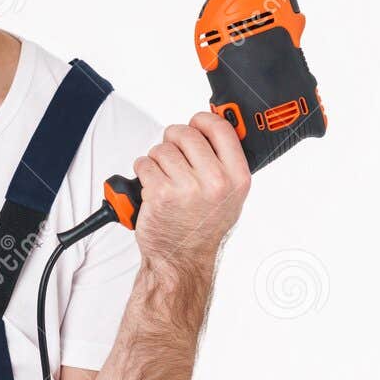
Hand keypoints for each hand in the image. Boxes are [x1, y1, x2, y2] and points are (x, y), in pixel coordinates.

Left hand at [131, 112, 250, 271]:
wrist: (181, 259)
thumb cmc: (202, 229)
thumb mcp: (230, 197)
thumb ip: (226, 164)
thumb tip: (214, 130)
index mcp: (236, 178)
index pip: (221, 129)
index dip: (203, 120)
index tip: (196, 122)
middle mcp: (215, 182)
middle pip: (187, 134)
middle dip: (174, 139)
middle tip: (173, 155)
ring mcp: (187, 188)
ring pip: (162, 148)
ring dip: (157, 159)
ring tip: (164, 177)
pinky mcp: (160, 194)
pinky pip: (144, 163)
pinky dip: (142, 172)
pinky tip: (152, 186)